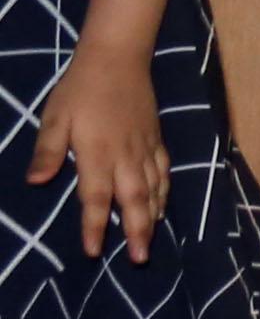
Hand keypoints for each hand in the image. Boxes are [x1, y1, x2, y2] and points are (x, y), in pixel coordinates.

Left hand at [33, 40, 164, 258]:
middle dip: (136, 231)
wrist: (117, 59)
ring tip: (150, 240)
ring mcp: (145, 148)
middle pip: (134, 200)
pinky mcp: (156, 139)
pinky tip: (162, 205)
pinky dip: (164, 192)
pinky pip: (164, 172)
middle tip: (138, 259)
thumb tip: (36, 181)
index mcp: (98, 153)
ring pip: (153, 189)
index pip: (95, 197)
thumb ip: (48, 151)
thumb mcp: (54, 117)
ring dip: (152, 217)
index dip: (94, 226)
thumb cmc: (79, 89)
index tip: (93, 251)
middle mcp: (126, 156)